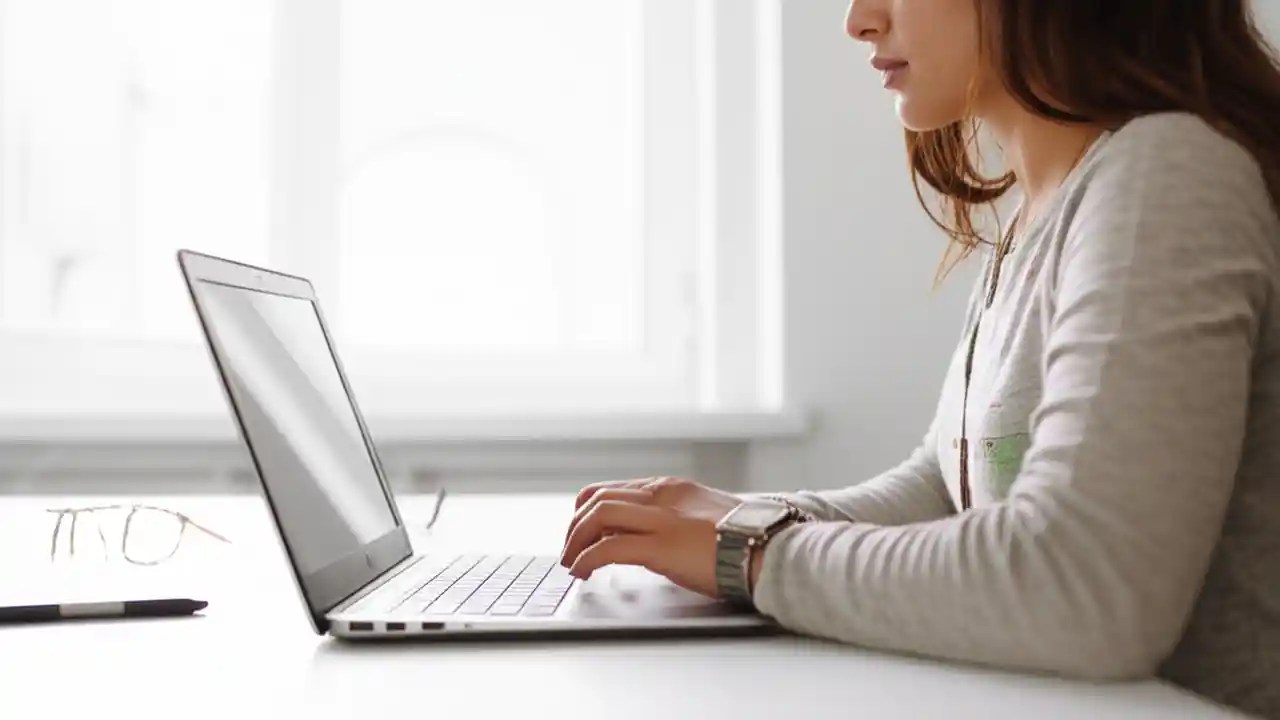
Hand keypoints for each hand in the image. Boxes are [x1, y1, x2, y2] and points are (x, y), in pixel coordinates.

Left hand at [559, 476, 742, 596]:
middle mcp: (662, 496)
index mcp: (672, 488)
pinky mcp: (662, 546)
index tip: (582, 531)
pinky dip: (587, 560)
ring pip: (597, 516)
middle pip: (597, 499)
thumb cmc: (747, 540)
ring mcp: (661, 519)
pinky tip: (583, 572)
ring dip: (575, 541)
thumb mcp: (706, 518)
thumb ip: (678, 520)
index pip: (614, 490)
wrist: (771, 549)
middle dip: (575, 526)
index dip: (589, 511)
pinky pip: (608, 548)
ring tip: (571, 563)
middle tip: (569, 550)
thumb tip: (656, 539)